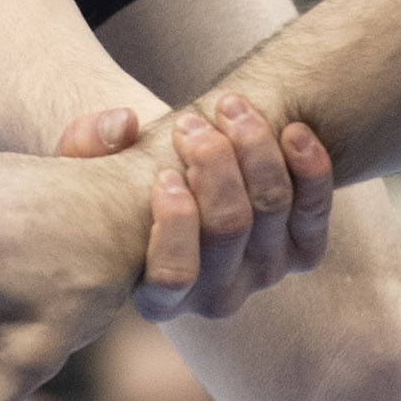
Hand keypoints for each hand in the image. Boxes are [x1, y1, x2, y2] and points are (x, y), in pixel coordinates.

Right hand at [51, 99, 336, 319]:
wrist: (186, 179)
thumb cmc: (129, 182)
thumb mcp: (90, 167)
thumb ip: (85, 144)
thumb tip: (124, 124)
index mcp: (158, 296)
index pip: (174, 275)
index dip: (173, 223)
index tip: (163, 172)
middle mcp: (216, 295)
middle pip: (228, 227)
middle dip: (213, 162)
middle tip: (192, 121)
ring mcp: (263, 274)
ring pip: (271, 207)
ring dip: (253, 146)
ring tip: (229, 105)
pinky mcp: (302, 252)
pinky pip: (315, 212)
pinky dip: (311, 168)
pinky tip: (294, 129)